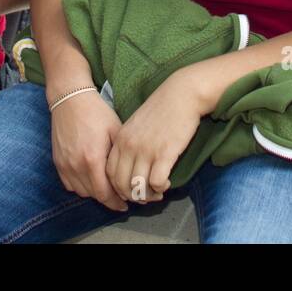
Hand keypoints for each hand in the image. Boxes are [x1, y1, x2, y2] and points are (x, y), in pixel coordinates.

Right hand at [50, 91, 128, 211]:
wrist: (70, 99)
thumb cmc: (97, 113)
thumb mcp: (116, 131)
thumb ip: (120, 156)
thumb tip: (132, 174)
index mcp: (92, 159)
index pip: (105, 193)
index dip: (116, 202)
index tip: (126, 205)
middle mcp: (76, 166)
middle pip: (93, 195)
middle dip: (108, 199)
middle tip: (121, 198)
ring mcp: (64, 165)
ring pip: (81, 192)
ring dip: (95, 193)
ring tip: (107, 188)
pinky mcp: (57, 162)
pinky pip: (69, 184)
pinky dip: (81, 186)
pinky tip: (91, 179)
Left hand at [106, 71, 205, 203]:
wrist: (182, 94)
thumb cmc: (162, 108)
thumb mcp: (136, 124)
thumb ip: (129, 143)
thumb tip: (130, 166)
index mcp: (121, 139)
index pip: (109, 173)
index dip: (118, 187)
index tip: (130, 190)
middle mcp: (129, 146)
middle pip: (121, 184)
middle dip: (133, 196)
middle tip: (145, 196)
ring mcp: (146, 150)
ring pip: (138, 186)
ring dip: (148, 195)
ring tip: (158, 191)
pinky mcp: (164, 153)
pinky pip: (156, 182)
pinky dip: (161, 187)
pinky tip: (167, 183)